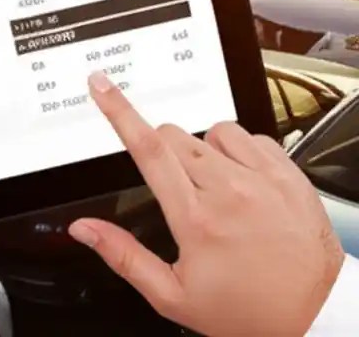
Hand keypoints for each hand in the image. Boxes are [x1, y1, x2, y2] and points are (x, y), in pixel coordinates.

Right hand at [70, 72, 345, 336]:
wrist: (316, 313)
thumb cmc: (248, 310)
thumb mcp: (173, 296)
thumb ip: (123, 257)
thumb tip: (84, 229)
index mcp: (195, 219)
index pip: (148, 149)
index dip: (118, 111)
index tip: (102, 86)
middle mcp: (230, 191)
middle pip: (175, 135)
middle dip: (160, 148)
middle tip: (175, 187)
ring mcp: (264, 180)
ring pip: (213, 131)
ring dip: (201, 148)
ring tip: (212, 185)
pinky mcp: (290, 175)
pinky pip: (252, 137)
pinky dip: (239, 151)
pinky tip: (241, 181)